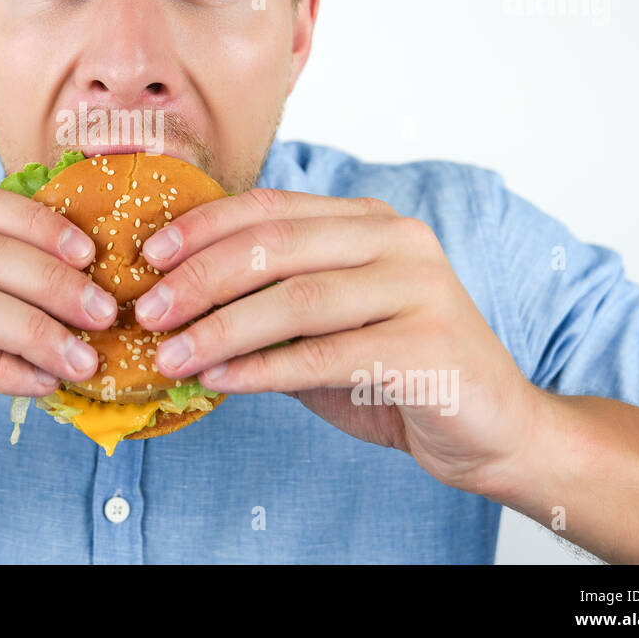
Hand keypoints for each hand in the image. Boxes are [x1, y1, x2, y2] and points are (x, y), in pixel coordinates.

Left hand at [131, 188, 538, 494]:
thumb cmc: (395, 374)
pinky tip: (220, 381)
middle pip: (276, 246)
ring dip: (219, 329)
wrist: (491, 430)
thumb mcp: (325, 328)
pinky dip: (262, 368)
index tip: (150, 255)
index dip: (204, 226)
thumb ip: (269, 306)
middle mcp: (398, 241)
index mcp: (369, 222)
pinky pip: (324, 354)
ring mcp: (420, 288)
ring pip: (295, 299)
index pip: (272, 206)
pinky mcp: (429, 346)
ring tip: (169, 355)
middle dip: (199, 278)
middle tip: (147, 311)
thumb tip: (175, 303)